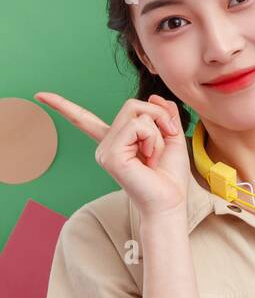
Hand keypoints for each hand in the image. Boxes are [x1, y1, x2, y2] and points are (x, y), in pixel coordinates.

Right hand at [34, 91, 190, 218]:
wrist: (170, 201)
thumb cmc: (170, 173)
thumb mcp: (172, 134)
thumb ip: (164, 113)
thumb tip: (152, 96)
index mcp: (115, 141)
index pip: (84, 119)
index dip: (62, 106)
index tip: (40, 96)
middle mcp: (105, 145)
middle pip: (132, 105)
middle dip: (158, 115)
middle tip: (167, 139)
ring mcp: (104, 150)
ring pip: (137, 112)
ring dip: (158, 129)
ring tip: (155, 154)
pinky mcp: (110, 155)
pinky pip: (138, 126)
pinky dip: (153, 137)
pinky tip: (149, 157)